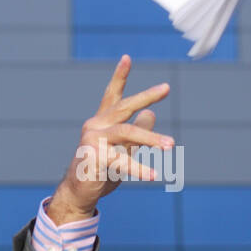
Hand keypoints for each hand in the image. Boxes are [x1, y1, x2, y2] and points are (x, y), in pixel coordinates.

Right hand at [47, 54, 173, 222]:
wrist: (79, 193)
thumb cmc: (100, 170)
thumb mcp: (122, 149)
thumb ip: (135, 131)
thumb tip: (151, 114)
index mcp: (101, 122)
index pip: (111, 96)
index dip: (119, 76)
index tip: (127, 57)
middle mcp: (95, 126)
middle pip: (123, 107)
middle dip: (145, 97)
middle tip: (166, 88)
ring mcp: (92, 140)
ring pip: (127, 133)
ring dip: (151, 139)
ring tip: (171, 145)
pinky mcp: (94, 158)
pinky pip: (122, 162)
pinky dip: (139, 169)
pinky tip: (154, 176)